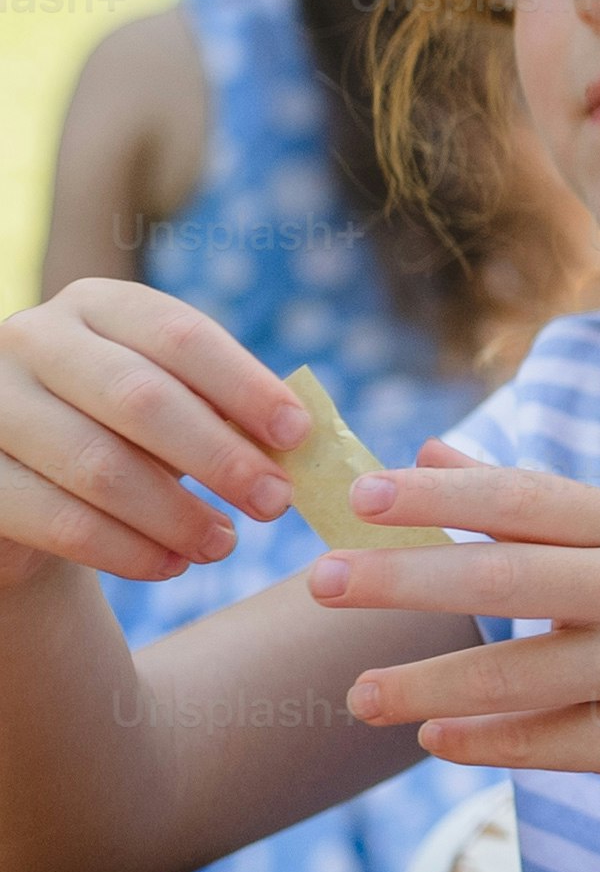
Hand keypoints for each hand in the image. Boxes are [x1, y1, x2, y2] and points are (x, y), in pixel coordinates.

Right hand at [0, 280, 301, 588]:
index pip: (180, 334)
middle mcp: (31, 339)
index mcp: (95, 304)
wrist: (21, 489)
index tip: (299, 435)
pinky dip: (124, 549)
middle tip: (276, 504)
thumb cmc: (120, 435)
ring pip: (97, 465)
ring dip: (175, 515)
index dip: (245, 386)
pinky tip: (170, 566)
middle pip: (141, 397)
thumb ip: (221, 410)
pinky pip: (56, 519)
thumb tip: (298, 442)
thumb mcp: (170, 406)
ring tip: (224, 544)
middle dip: (220, 457)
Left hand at [309, 458, 599, 793]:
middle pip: (505, 579)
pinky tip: (433, 737)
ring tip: (357, 693)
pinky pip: (545, 742)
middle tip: (321, 581)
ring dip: (423, 684)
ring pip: (514, 675)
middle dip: (403, 579)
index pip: (527, 500)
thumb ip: (538, 510)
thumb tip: (427, 453)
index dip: (440, 495)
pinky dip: (482, 739)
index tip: (361, 494)